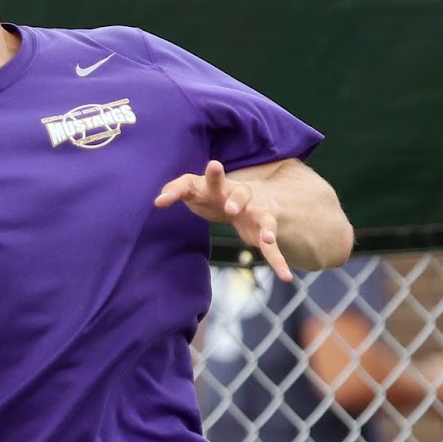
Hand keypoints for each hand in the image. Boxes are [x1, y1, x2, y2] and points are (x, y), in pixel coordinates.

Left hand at [155, 159, 290, 280]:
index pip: (214, 178)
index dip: (213, 173)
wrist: (236, 201)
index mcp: (221, 186)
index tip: (214, 164)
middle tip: (229, 208)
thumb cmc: (207, 193)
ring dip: (267, 228)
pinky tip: (286, 277)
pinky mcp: (261, 233)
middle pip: (243, 194)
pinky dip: (278, 262)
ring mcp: (254, 214)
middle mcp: (241, 197)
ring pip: (264, 219)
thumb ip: (174, 191)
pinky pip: (271, 249)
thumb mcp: (191, 189)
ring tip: (269, 240)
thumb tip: (157, 202)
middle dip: (237, 200)